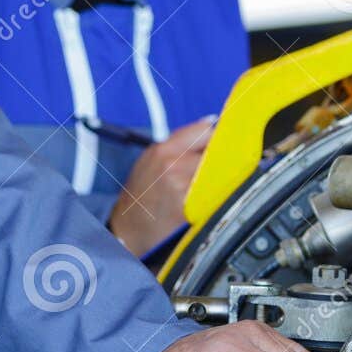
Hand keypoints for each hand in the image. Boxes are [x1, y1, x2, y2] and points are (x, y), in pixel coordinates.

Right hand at [109, 117, 214, 254]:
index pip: (205, 130)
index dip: (217, 138)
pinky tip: (205, 202)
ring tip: (210, 187)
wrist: (126, 228)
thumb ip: (180, 142)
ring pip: (218, 174)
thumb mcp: (151, 159)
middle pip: (216, 152)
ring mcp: (180, 186)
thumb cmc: (141, 193)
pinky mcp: (188, 208)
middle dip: (222, 159)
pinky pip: (213, 196)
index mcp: (162, 149)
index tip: (224, 144)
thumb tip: (211, 123)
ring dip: (220, 179)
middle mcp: (172, 164)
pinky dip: (215, 197)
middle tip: (221, 169)